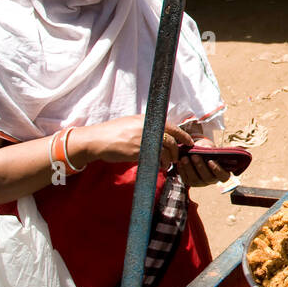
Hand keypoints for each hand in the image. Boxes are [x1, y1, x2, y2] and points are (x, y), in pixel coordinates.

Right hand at [68, 116, 192, 170]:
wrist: (97, 139)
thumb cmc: (114, 131)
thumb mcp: (133, 122)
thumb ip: (149, 126)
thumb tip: (164, 134)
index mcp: (149, 120)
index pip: (173, 128)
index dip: (184, 136)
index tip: (190, 142)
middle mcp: (149, 129)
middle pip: (172, 141)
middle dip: (177, 151)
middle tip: (176, 157)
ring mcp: (144, 141)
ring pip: (166, 152)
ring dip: (169, 159)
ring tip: (167, 164)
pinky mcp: (139, 153)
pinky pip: (155, 160)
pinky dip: (160, 164)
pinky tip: (159, 166)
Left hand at [176, 137, 227, 187]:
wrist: (197, 153)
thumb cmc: (207, 150)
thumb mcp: (209, 147)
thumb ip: (209, 147)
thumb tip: (207, 148)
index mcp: (222, 173)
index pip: (223, 176)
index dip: (217, 169)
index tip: (210, 161)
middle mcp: (212, 180)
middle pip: (207, 177)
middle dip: (200, 166)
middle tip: (194, 156)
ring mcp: (201, 183)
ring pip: (195, 180)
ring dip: (189, 168)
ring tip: (184, 158)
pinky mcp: (190, 182)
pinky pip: (186, 179)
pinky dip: (182, 171)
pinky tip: (179, 162)